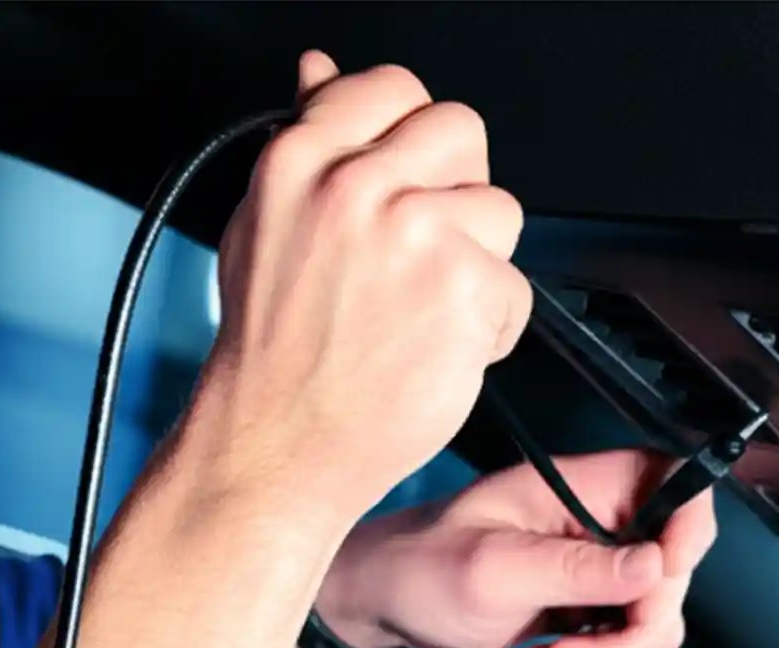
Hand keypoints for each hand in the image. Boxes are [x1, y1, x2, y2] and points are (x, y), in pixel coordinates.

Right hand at [185, 50, 531, 519]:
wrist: (276, 446)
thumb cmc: (270, 350)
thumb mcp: (263, 225)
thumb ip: (306, 142)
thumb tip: (320, 70)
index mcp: (300, 160)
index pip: (394, 87)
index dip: (411, 137)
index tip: (406, 176)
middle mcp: (356, 186)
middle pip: (461, 132)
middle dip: (453, 192)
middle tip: (415, 254)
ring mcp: (414, 234)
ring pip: (500, 211)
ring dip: (476, 264)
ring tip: (421, 312)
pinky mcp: (465, 289)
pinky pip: (515, 287)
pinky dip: (489, 328)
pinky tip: (436, 349)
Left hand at [317, 449, 717, 647]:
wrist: (387, 602)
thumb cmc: (421, 564)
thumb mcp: (494, 569)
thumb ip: (577, 568)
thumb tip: (655, 565)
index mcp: (577, 486)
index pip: (669, 482)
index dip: (686, 527)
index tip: (660, 578)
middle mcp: (594, 520)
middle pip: (672, 568)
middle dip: (635, 627)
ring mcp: (592, 565)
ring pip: (652, 617)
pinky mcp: (584, 606)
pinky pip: (622, 644)